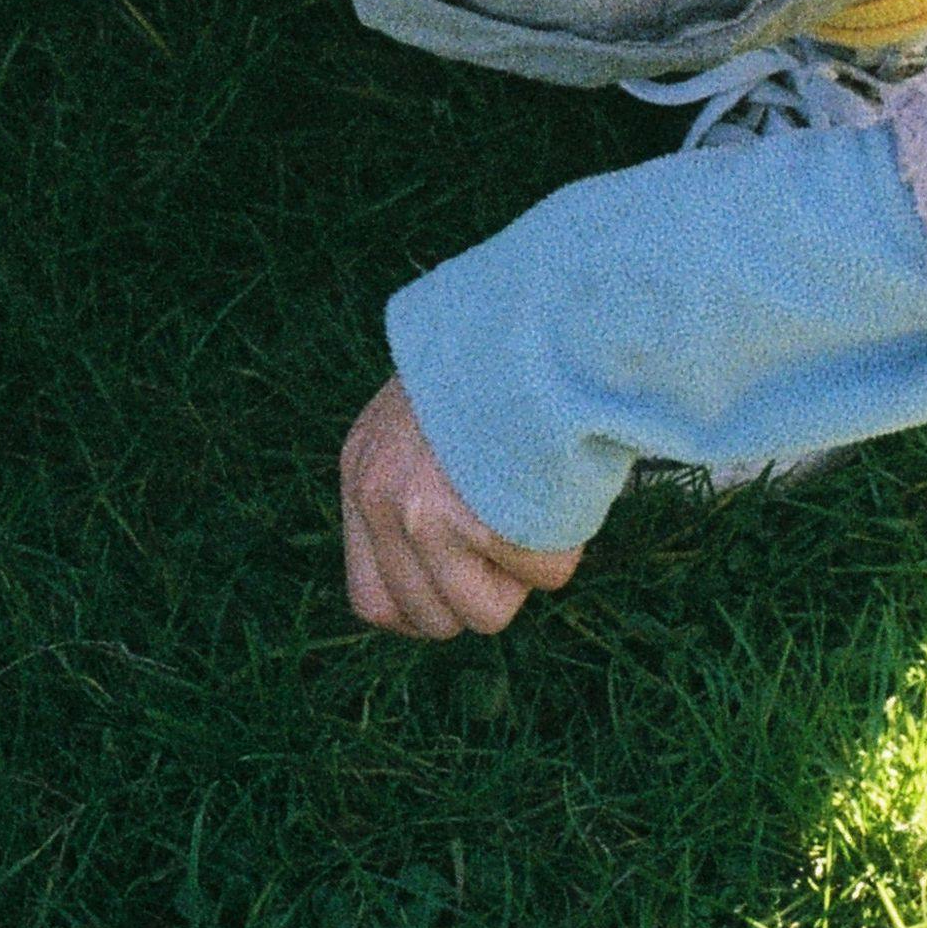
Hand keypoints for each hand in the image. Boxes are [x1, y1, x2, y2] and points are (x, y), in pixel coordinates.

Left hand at [338, 373, 580, 640]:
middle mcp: (380, 495)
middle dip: (483, 592)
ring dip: (521, 570)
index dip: (427, 610)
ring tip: (531, 498)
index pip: (373, 603)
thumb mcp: (423, 419)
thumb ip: (417, 488)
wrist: (539, 307)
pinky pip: (542, 576)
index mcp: (362, 471)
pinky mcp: (477, 518)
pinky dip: (564, 539)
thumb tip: (445, 590)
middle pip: (433, 620)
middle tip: (511, 525)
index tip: (469, 587)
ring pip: (484, 615)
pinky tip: (554, 480)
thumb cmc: (500, 361)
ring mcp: (423, 512)